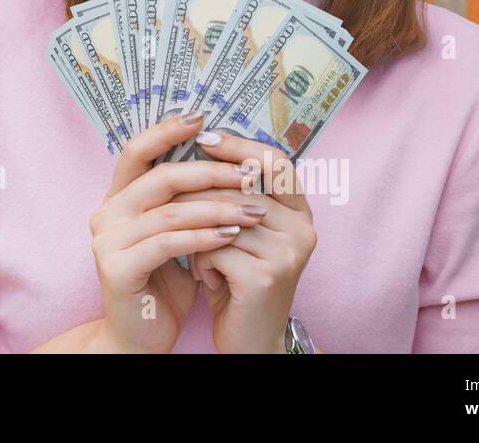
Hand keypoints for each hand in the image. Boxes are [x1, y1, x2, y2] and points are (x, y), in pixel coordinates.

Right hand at [88, 111, 266, 352]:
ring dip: (217, 208)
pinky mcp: (116, 268)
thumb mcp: (176, 233)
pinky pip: (167, 243)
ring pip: (169, 211)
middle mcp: (105, 213)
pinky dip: (202, 237)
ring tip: (254, 211)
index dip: (166, 131)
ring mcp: (106, 240)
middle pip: (159, 177)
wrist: (140, 338)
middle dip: (210, 172)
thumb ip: (184, 200)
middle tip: (249, 174)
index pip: (135, 151)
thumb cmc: (164, 283)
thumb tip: (227, 160)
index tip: (203, 118)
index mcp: (117, 199)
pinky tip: (230, 237)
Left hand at [184, 129, 316, 353]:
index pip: (276, 161)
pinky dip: (199, 260)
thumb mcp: (242, 231)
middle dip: (198, 193)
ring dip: (196, 233)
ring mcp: (288, 254)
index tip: (204, 137)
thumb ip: (235, 195)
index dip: (240, 146)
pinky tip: (205, 277)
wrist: (249, 341)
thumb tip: (202, 141)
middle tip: (174, 209)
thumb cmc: (237, 280)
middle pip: (240, 186)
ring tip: (195, 253)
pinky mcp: (266, 277)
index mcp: (300, 213)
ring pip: (222, 215)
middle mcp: (303, 230)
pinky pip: (214, 247)